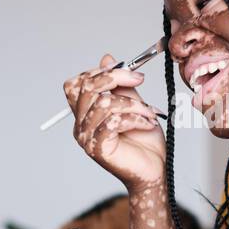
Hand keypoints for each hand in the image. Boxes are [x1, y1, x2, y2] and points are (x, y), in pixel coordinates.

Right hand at [63, 53, 165, 189]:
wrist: (153, 170)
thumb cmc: (143, 141)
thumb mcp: (133, 105)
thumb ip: (119, 85)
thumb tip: (107, 59)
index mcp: (84, 115)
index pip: (75, 85)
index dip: (98, 72)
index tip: (126, 72)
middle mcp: (81, 126)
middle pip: (86, 88)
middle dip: (116, 78)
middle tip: (139, 80)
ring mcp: (87, 139)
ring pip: (104, 104)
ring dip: (134, 104)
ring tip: (150, 113)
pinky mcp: (98, 149)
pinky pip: (113, 122)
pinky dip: (136, 119)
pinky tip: (148, 124)